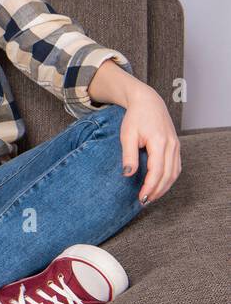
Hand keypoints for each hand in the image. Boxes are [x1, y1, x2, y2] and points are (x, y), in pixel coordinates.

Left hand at [118, 87, 181, 203]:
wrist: (148, 102)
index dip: (150, 187)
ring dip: (164, 187)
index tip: (141, 197)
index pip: (157, 171)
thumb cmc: (135, 117)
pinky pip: (176, 167)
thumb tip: (128, 174)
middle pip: (168, 175)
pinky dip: (169, 178)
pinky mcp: (176, 146)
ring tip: (151, 196)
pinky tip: (159, 185)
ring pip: (174, 173)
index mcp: (159, 142)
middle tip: (144, 201)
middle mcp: (171, 145)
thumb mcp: (127, 135)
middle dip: (157, 191)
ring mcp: (176, 146)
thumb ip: (128, 155)